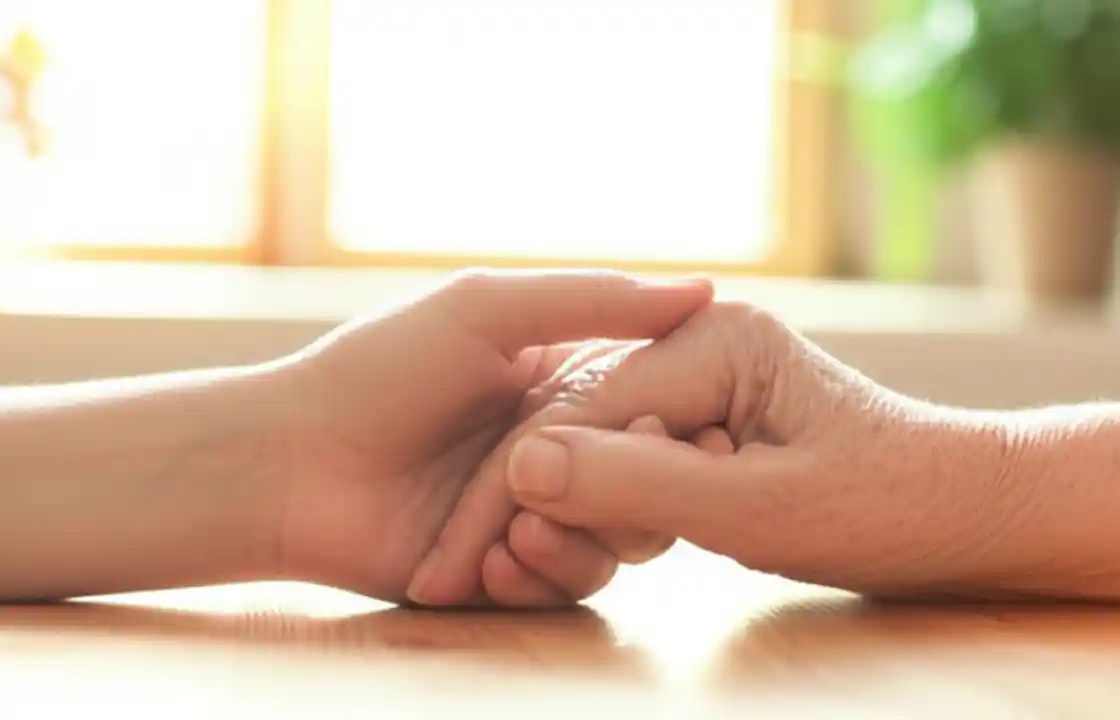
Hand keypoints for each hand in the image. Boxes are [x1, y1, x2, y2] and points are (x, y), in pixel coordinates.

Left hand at [272, 271, 712, 604]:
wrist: (287, 464)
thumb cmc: (377, 371)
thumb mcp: (487, 310)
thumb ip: (594, 299)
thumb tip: (706, 288)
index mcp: (564, 384)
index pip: (656, 407)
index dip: (679, 425)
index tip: (697, 437)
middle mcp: (560, 450)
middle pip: (649, 485)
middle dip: (638, 494)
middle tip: (617, 492)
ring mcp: (533, 514)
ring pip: (614, 544)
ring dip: (579, 541)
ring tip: (518, 530)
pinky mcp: (504, 573)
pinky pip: (559, 587)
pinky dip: (538, 578)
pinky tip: (491, 564)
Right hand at [414, 302, 1011, 600]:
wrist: (965, 511)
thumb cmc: (887, 505)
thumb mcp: (759, 509)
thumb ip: (640, 486)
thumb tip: (522, 472)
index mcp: (714, 340)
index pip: (580, 416)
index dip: (512, 492)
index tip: (453, 561)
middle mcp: (699, 345)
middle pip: (574, 428)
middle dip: (516, 505)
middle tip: (454, 577)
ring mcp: (702, 382)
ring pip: (592, 450)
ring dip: (549, 514)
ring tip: (499, 577)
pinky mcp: (706, 421)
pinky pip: (629, 466)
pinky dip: (596, 514)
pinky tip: (562, 555)